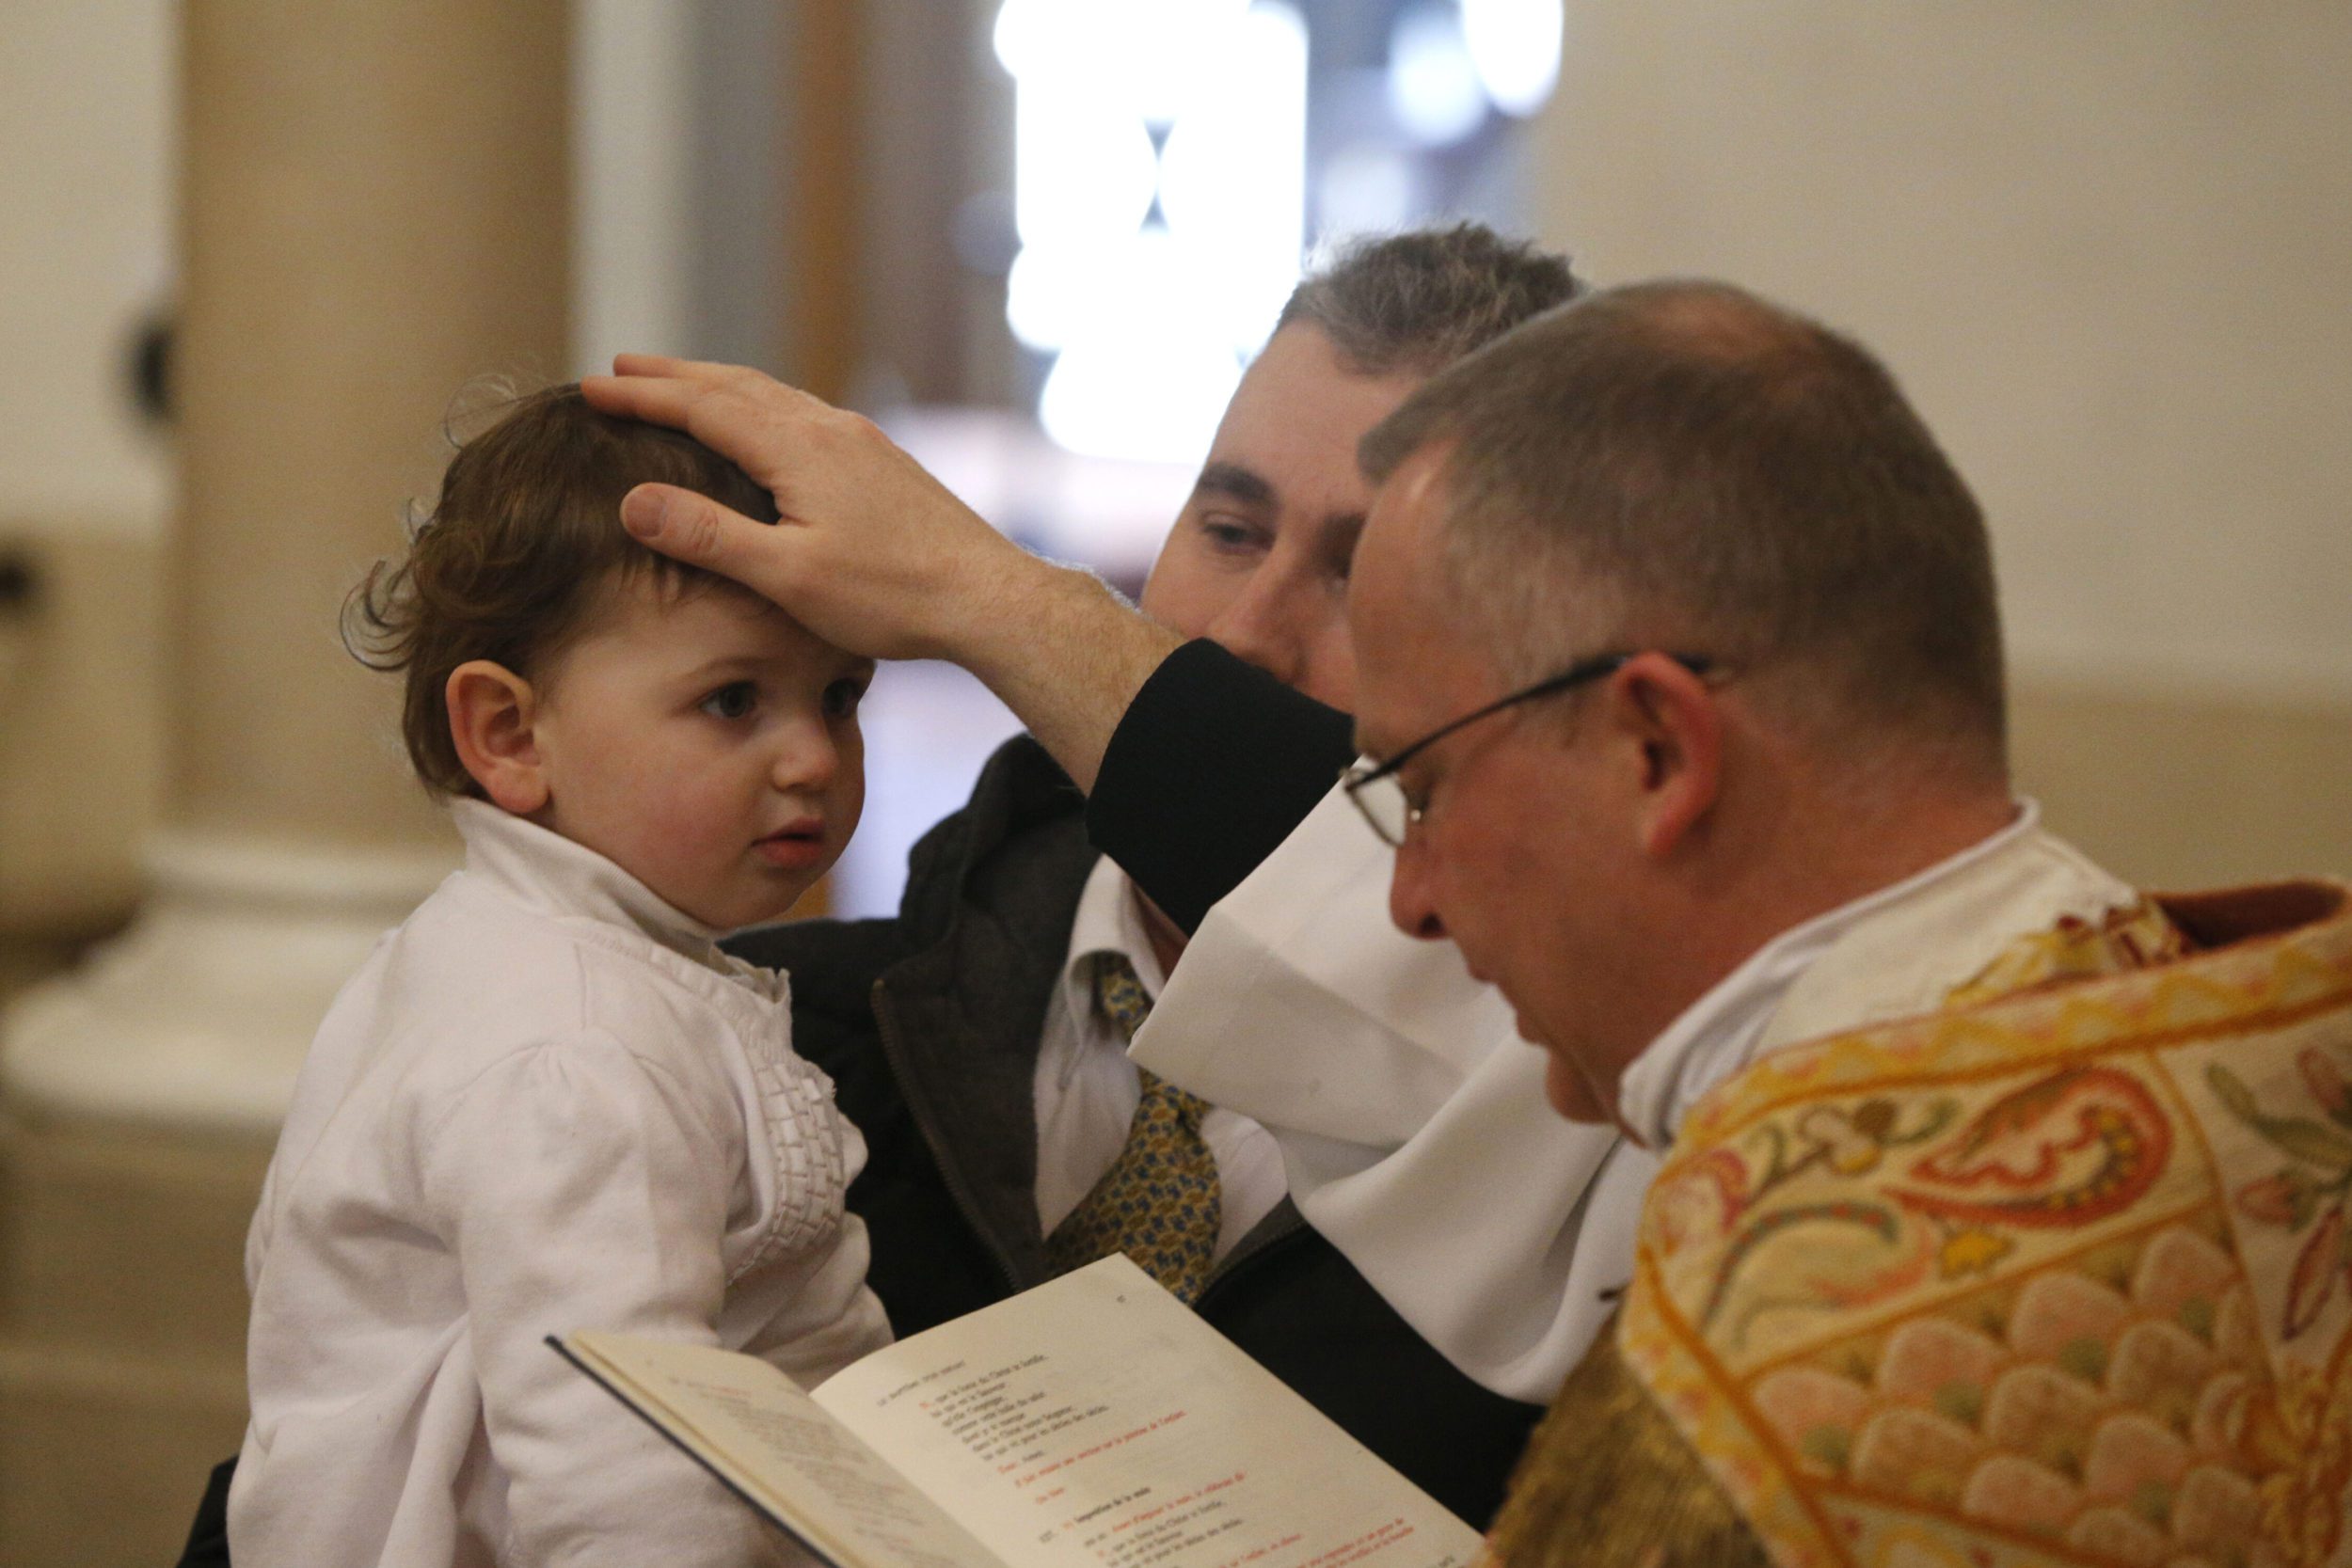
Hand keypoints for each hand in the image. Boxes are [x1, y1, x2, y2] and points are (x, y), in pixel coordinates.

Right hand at [580, 355, 1039, 662]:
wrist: (989, 598)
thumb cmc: (891, 596)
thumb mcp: (788, 576)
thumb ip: (709, 536)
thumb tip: (633, 500)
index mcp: (797, 448)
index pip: (701, 405)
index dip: (643, 396)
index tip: (592, 387)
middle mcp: (830, 428)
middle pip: (736, 385)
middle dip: (674, 376)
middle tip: (621, 367)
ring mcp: (862, 441)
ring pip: (775, 396)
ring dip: (720, 386)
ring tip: (684, 386)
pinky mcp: (884, 463)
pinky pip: (807, 415)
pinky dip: (764, 408)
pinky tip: (769, 429)